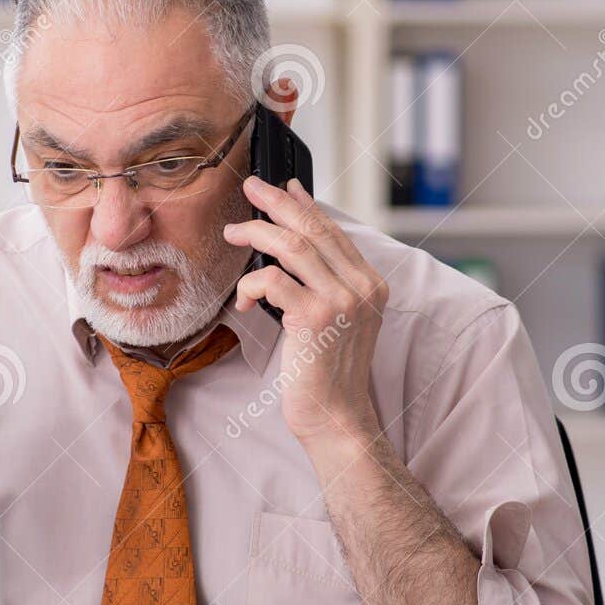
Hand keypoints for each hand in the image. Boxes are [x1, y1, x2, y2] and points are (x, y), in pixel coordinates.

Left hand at [223, 176, 387, 455]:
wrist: (337, 418)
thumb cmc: (327, 372)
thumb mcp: (334, 319)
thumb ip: (324, 282)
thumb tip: (295, 243)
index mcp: (371, 284)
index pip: (334, 231)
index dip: (305, 206)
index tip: (284, 186)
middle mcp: (362, 287)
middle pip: (314, 229)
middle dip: (278, 203)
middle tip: (251, 186)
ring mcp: (342, 301)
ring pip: (293, 247)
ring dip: (257, 234)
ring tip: (233, 233)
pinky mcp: (315, 318)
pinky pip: (273, 281)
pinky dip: (251, 284)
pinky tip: (243, 301)